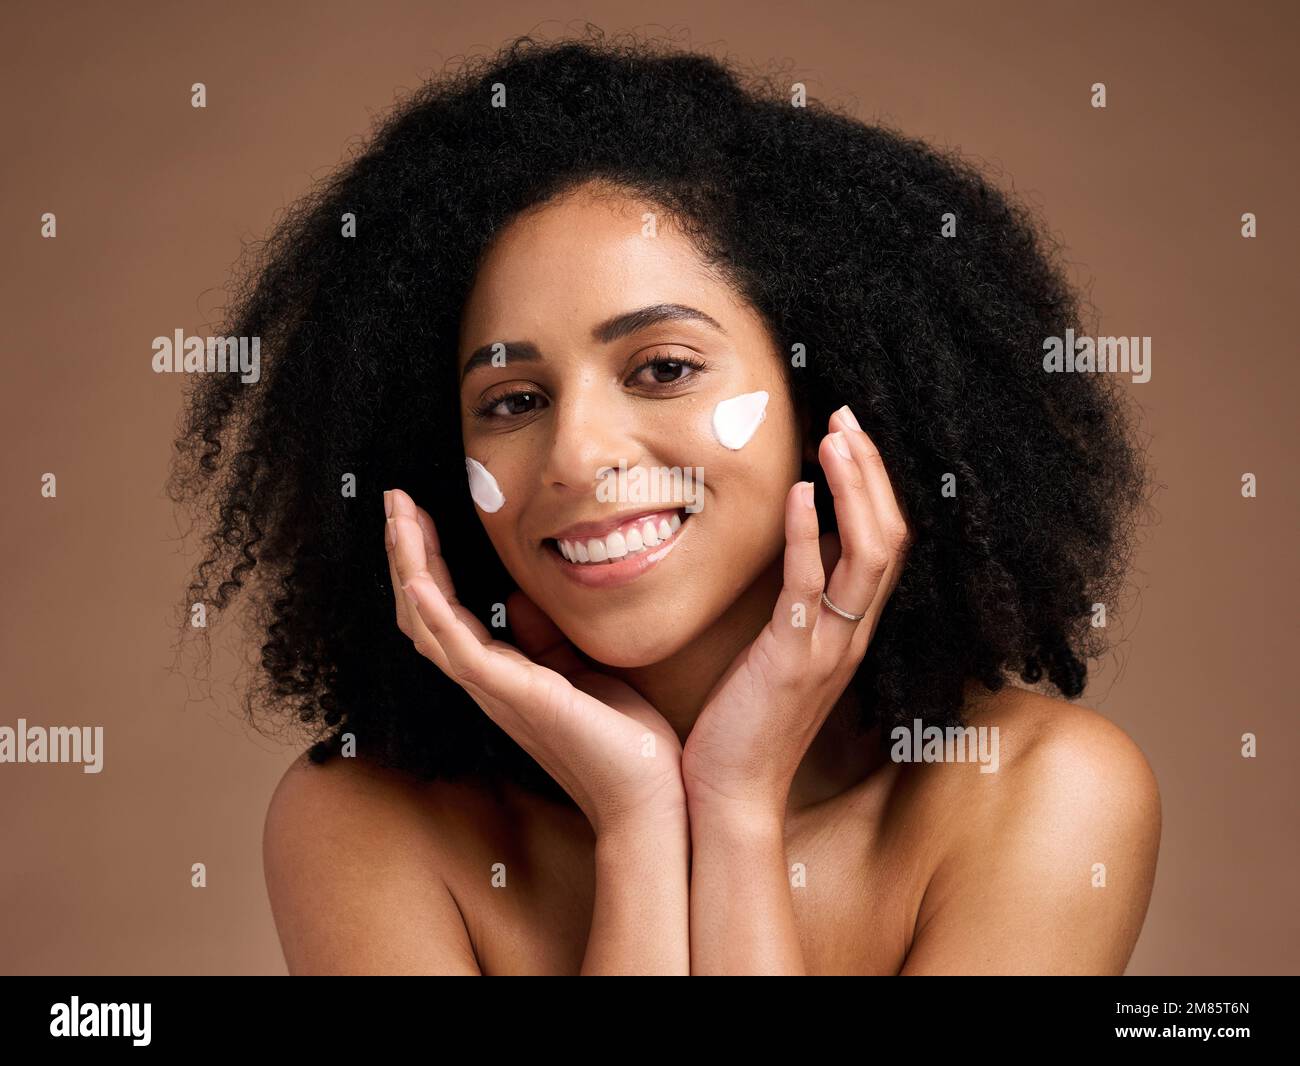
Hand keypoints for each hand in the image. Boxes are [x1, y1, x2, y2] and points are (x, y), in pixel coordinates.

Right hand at [383, 489, 685, 836]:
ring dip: (409, 566)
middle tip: (392, 500)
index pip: (444, 608)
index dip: (426, 560)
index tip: (416, 511)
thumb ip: (545, 636)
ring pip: (428, 622)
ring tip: (397, 516)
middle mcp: (485, 680)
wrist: (648, 793)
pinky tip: (418, 576)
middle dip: (405, 552)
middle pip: (421, 610)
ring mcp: (494, 689)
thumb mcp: (579, 667)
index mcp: (500, 671)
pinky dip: (433, 611)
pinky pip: (459, 650)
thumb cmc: (621, 736)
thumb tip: (521, 597)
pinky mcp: (515, 695)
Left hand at [680, 406, 910, 817]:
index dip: (876, 487)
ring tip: (837, 437)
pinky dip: (809, 534)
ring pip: (869, 555)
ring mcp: (829, 647)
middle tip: (848, 417)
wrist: (730, 791)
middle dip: (874, 472)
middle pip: (891, 538)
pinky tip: (798, 492)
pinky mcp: (793, 660)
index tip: (850, 434)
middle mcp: (852, 634)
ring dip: (856, 490)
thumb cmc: (744, 720)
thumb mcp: (780, 649)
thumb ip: (800, 599)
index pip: (885, 544)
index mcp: (850, 629)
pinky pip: (811, 587)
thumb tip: (803, 541)